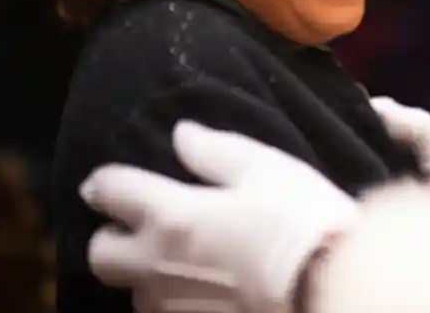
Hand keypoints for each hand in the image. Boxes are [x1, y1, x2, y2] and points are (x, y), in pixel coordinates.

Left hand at [80, 121, 355, 312]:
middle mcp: (157, 264)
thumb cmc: (302, 223)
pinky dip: (175, 300)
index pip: (112, 191)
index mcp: (171, 214)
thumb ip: (217, 151)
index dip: (104, 182)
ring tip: (178, 263)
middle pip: (101, 254)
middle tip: (135, 227)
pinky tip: (203, 290)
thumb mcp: (268, 170)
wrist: (329, 290)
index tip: (106, 182)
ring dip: (146, 274)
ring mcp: (172, 305)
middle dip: (110, 237)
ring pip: (133, 290)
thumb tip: (181, 134)